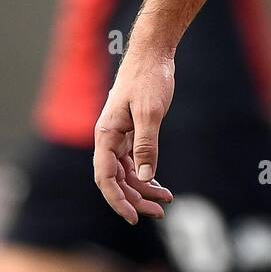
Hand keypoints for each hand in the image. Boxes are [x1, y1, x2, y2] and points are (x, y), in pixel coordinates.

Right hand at [94, 45, 175, 223]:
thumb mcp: (150, 112)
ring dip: (143, 189)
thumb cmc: (149, 78)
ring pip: (126, 172)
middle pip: (116, 179)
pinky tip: (159, 184)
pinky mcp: (131, 131)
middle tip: (158, 213)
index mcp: (106, 134)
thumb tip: (144, 178)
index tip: (133, 218)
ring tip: (165, 201)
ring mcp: (120, 136)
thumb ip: (146, 145)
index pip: (105, 177)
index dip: (117, 200)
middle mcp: (109, 138)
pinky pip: (134, 161)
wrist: (153, 54)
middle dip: (135, 198)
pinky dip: (146, 174)